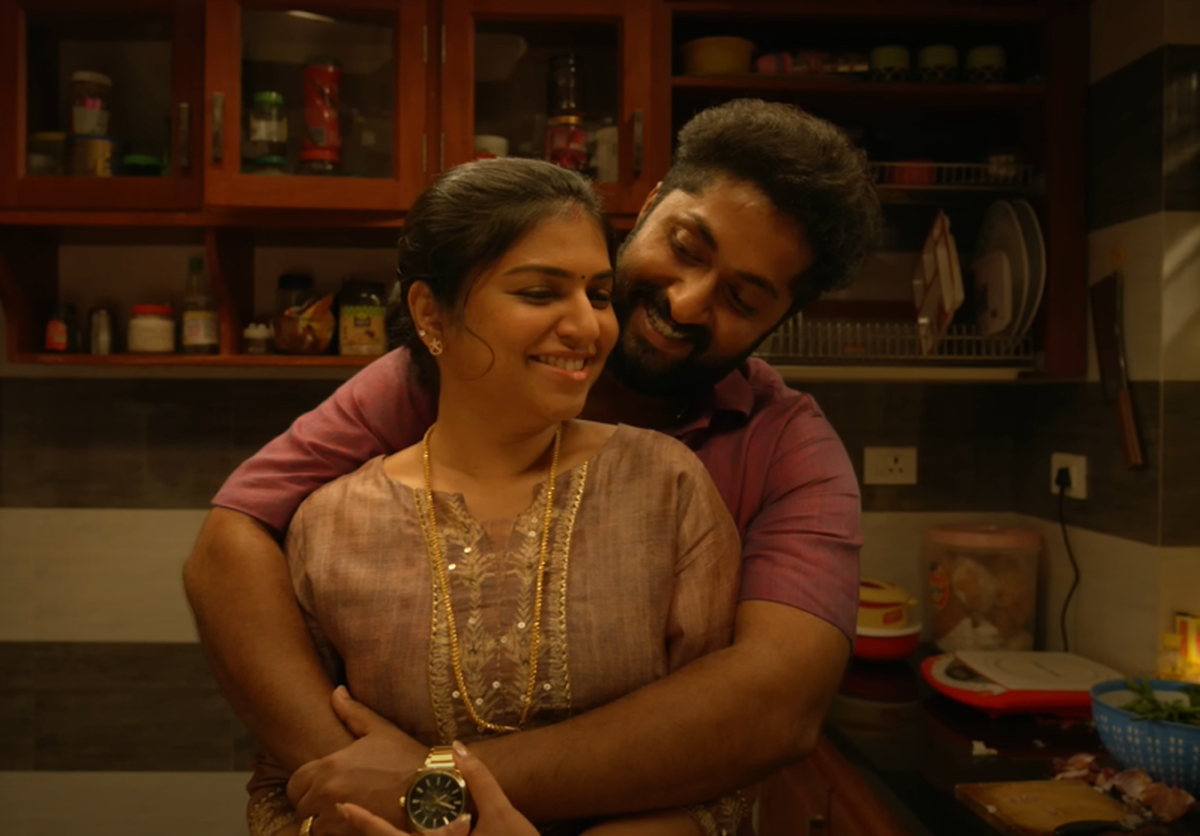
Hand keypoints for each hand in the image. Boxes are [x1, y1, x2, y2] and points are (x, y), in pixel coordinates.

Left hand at [289, 686, 427, 835]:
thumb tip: (336, 691)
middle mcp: (327, 793)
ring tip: (346, 812)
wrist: (434, 790)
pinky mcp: (350, 834)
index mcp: (330, 766)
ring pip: (312, 826)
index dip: (306, 785)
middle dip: (313, 804)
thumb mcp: (381, 730)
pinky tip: (354, 823)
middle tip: (335, 799)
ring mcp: (338, 818)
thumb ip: (352, 711)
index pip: (294, 783)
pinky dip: (337, 832)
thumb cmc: (408, 758)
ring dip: (324, 821)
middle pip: (300, 807)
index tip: (321, 785)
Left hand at [335, 741, 537, 835]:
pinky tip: (399, 828)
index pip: (388, 834)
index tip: (344, 806)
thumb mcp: (500, 811)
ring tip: (361, 819)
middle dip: (367, 829)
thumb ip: (480, 778)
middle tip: (346, 809)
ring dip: (380, 834)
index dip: (364, 821)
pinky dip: (402, 834)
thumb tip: (460, 747)